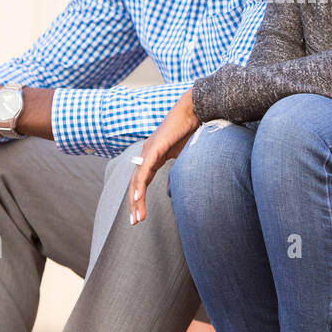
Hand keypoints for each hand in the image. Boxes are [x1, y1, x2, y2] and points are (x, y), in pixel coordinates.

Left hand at [129, 89, 200, 225]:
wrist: (196, 110)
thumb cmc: (192, 130)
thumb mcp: (183, 157)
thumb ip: (176, 173)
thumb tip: (171, 191)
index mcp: (153, 156)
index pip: (142, 181)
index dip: (140, 199)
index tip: (140, 217)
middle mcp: (147, 153)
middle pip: (136, 183)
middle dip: (135, 204)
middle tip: (134, 222)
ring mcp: (149, 149)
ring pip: (138, 179)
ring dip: (136, 199)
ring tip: (137, 216)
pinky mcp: (155, 147)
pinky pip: (145, 169)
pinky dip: (140, 184)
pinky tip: (138, 197)